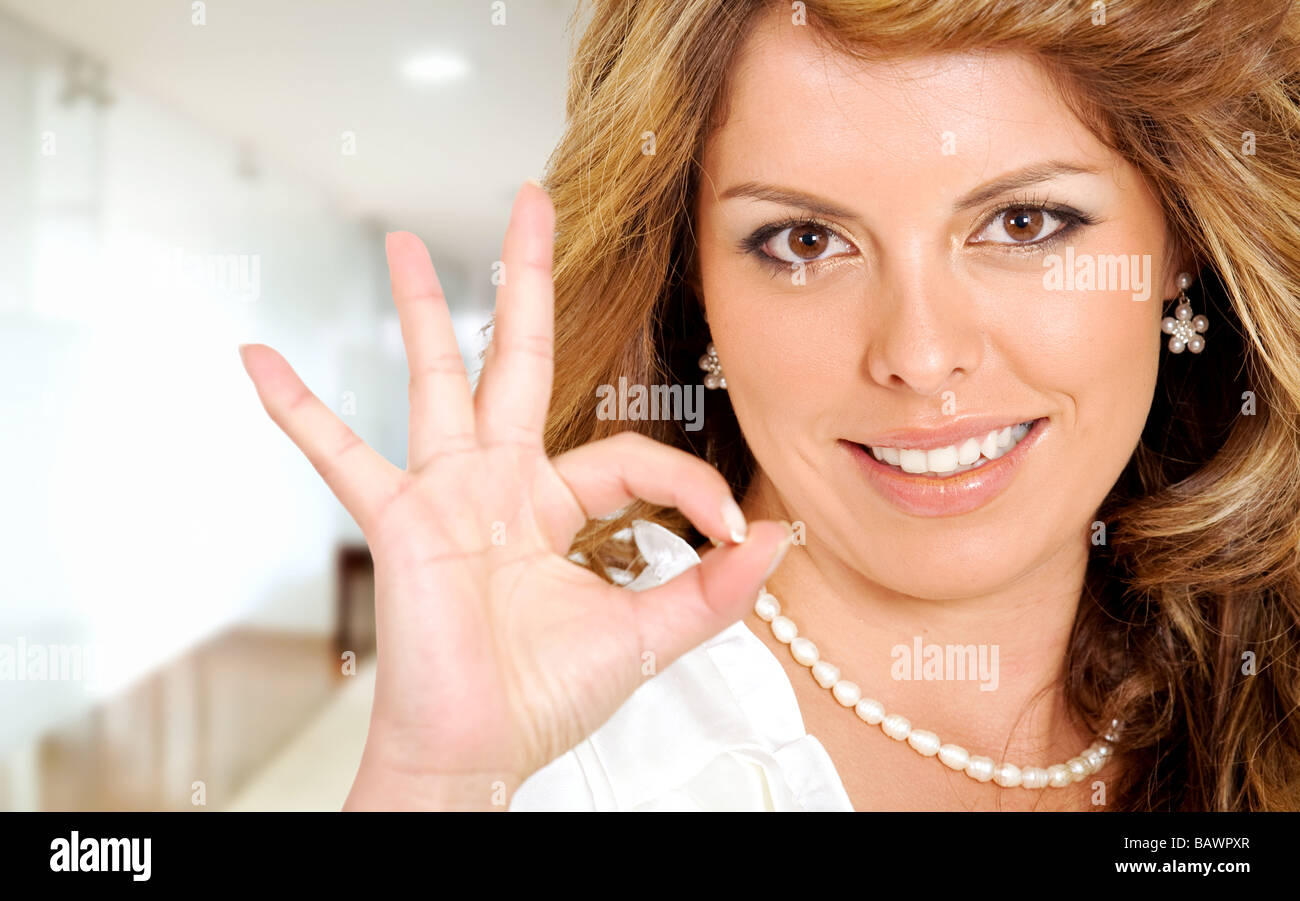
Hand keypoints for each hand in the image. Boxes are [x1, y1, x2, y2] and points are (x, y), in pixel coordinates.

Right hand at [238, 181, 791, 809]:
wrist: (476, 751)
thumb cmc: (545, 697)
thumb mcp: (648, 638)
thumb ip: (711, 590)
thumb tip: (775, 540)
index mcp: (555, 505)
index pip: (631, 454)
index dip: (691, 484)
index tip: (731, 529)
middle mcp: (499, 484)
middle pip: (519, 359)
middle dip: (526, 281)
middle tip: (530, 204)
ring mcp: (446, 495)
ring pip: (438, 379)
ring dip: (422, 309)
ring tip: (403, 242)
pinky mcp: (402, 521)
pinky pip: (339, 455)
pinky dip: (299, 410)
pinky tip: (257, 360)